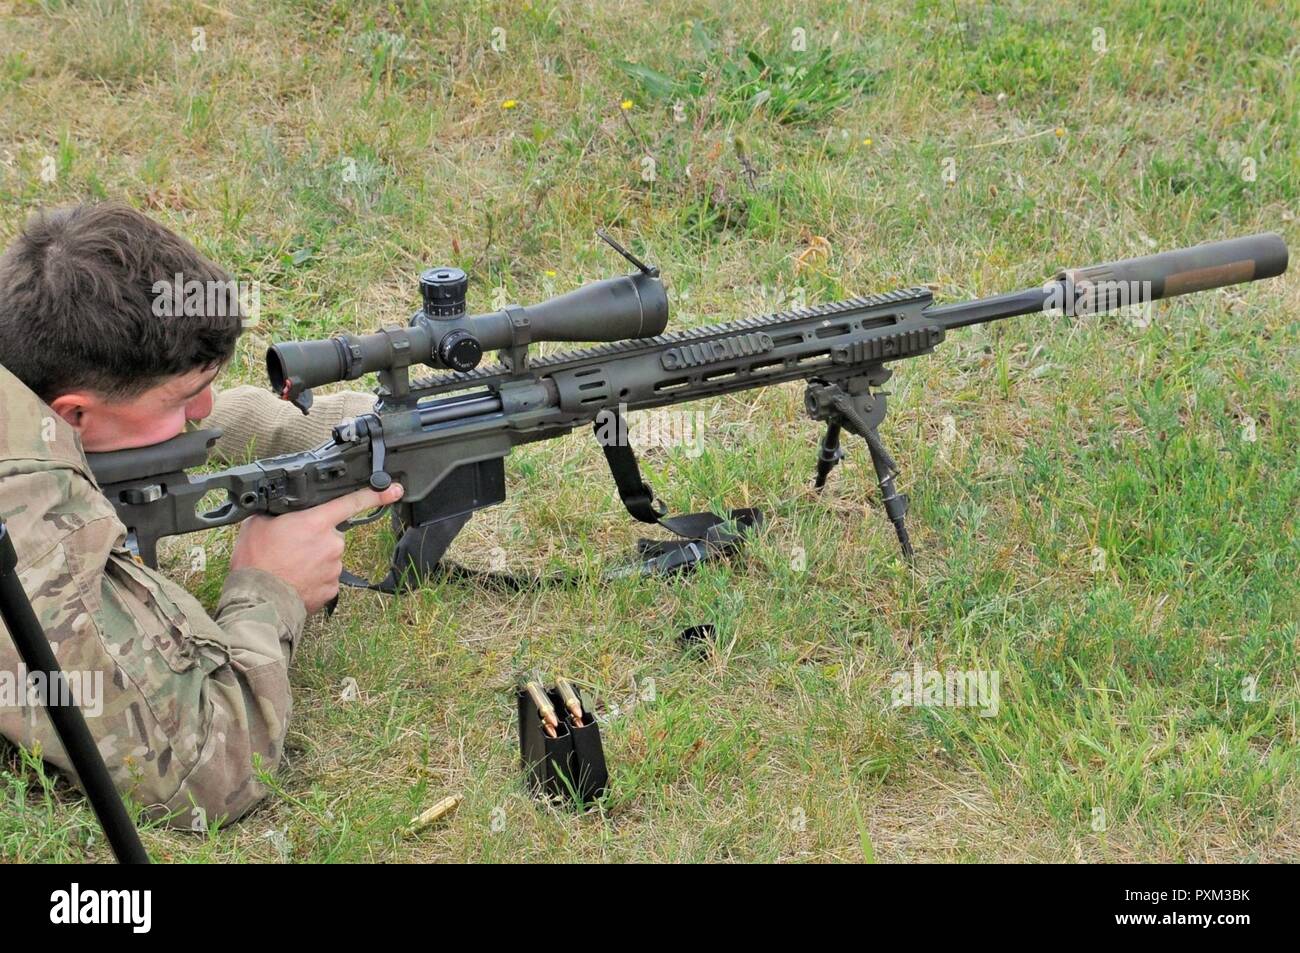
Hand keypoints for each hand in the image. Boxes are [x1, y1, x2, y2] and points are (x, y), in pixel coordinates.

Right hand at [230, 483, 404, 613]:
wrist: (258, 600)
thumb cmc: (255, 561)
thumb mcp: (258, 523)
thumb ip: (278, 511)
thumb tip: (281, 509)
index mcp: (316, 522)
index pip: (351, 502)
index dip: (375, 495)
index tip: (393, 490)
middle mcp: (332, 544)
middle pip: (331, 534)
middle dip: (315, 538)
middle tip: (290, 547)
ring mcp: (334, 568)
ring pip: (328, 557)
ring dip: (313, 559)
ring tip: (288, 566)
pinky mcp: (332, 589)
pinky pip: (326, 577)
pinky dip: (313, 578)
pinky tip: (295, 579)